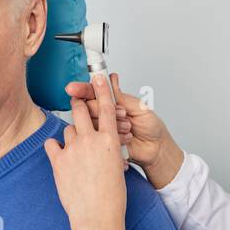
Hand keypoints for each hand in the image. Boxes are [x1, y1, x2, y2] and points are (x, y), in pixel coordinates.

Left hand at [45, 75, 127, 229]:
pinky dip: (55, 147)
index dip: (101, 90)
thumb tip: (103, 147)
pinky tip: (60, 155)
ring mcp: (73, 149)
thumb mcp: (117, 167)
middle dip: (78, 104)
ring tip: (76, 152)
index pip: (106, 108)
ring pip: (67, 129)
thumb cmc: (111, 197)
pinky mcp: (58, 161)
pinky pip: (52, 145)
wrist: (97, 216)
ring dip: (71, 136)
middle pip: (80, 111)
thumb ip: (108, 151)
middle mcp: (90, 141)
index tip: (98, 77)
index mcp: (110, 141)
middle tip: (76, 101)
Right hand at [64, 72, 183, 188]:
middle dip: (104, 110)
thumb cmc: (151, 127)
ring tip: (129, 127)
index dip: (82, 89)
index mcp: (113, 101)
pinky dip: (114, 136)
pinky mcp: (103, 142)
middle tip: (123, 114)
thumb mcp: (139, 107)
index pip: (92, 93)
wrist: (156, 148)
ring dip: (114, 124)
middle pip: (89, 107)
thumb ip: (120, 96)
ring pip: (94, 123)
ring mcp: (102, 128)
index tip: (73, 88)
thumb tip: (110, 80)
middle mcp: (105, 114)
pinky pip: (98, 138)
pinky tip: (126, 137)